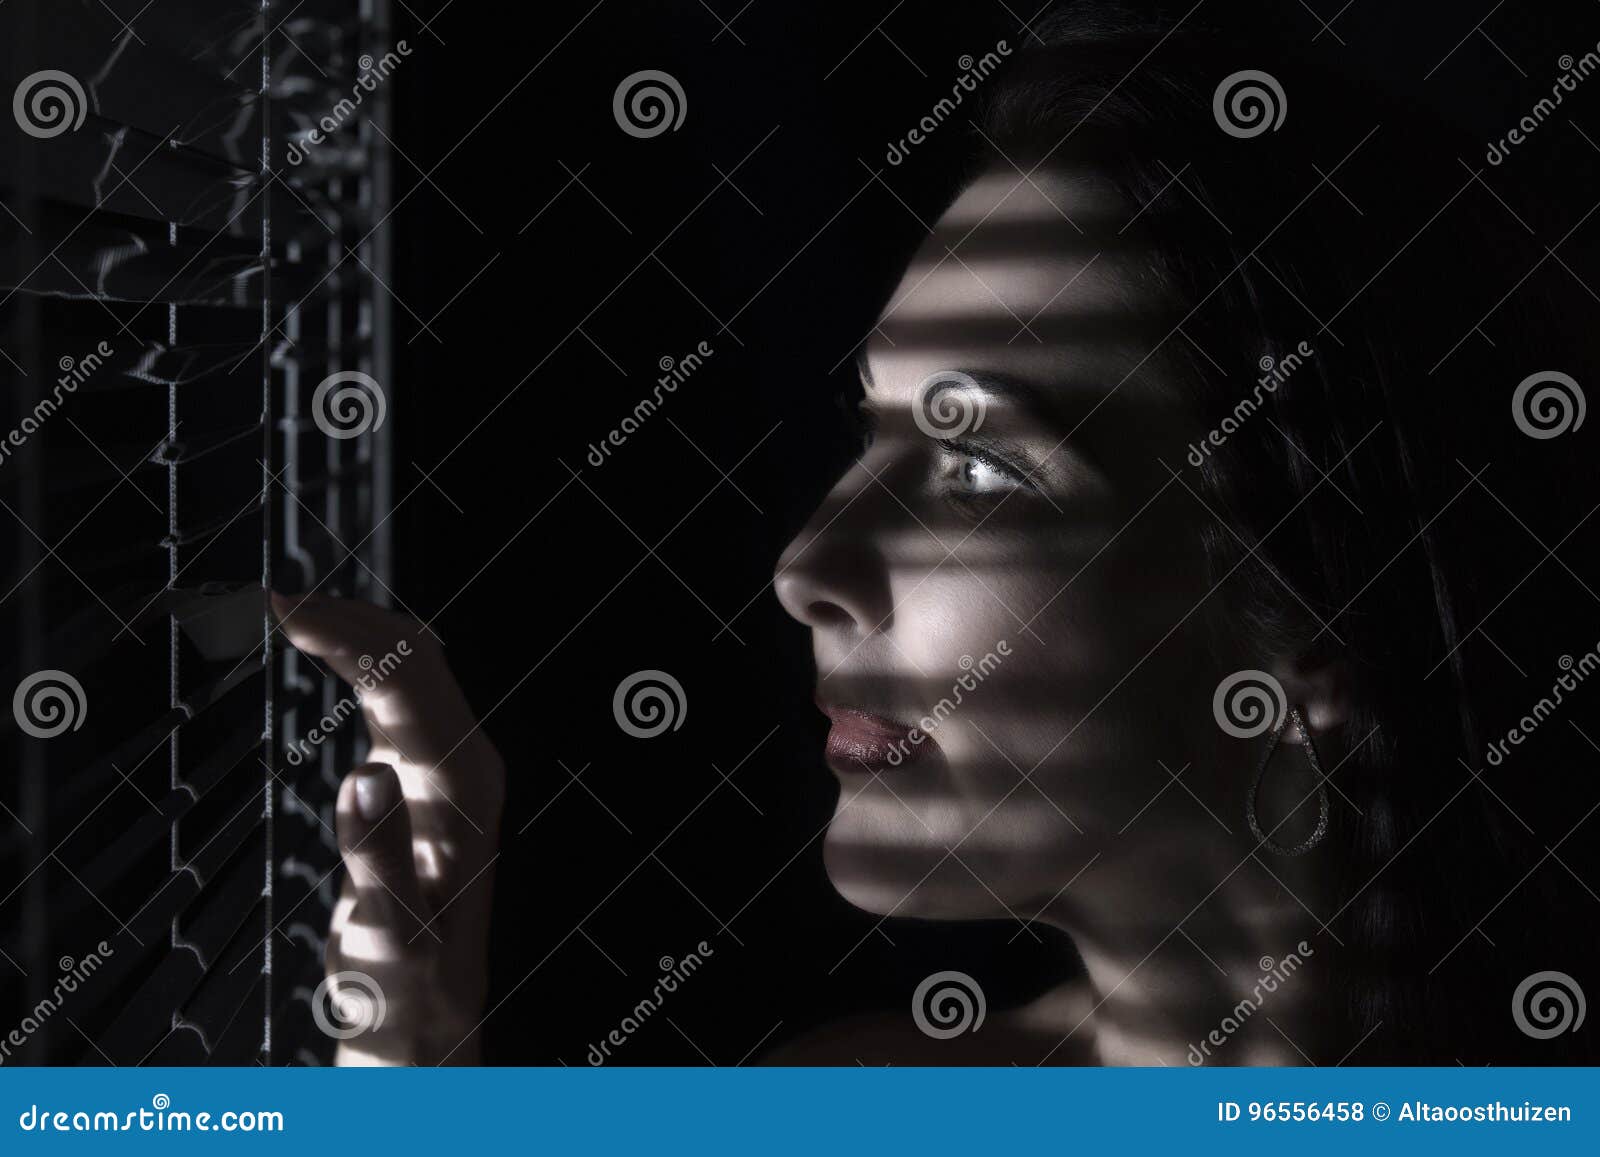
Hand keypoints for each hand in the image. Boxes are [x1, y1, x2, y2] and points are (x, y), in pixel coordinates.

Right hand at [273, 593, 504, 1064]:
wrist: (430, 1018)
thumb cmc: (406, 987)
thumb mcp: (389, 939)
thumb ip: (381, 860)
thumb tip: (366, 779)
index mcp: (462, 787)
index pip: (405, 678)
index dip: (343, 633)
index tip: (276, 606)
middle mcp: (469, 764)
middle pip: (415, 655)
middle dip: (345, 616)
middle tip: (264, 599)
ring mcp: (453, 768)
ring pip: (413, 667)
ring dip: (354, 629)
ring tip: (286, 609)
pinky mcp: (430, 780)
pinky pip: (402, 693)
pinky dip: (360, 659)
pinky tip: (327, 649)